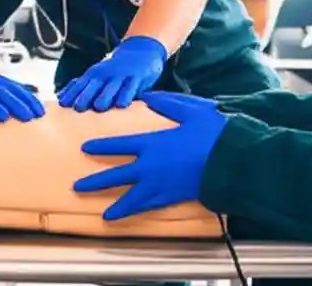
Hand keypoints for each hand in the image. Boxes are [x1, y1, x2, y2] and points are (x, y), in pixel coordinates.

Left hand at [57, 35, 167, 111]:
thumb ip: (81, 86)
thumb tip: (60, 98)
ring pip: (111, 88)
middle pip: (93, 87)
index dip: (71, 95)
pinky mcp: (136, 78)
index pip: (79, 85)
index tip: (62, 105)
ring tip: (99, 107)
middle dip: (85, 97)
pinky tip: (122, 105)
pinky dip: (126, 96)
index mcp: (93, 75)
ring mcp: (120, 76)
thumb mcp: (97, 74)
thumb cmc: (114, 70)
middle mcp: (105, 75)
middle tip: (78, 108)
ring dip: (105, 97)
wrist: (140, 51)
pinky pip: (130, 89)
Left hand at [73, 91, 226, 219]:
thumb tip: (149, 96)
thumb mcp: (191, 111)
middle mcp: (151, 166)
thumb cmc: (214, 134)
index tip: (84, 148)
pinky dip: (137, 211)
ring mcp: (161, 185)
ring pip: (131, 198)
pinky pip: (149, 206)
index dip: (101, 147)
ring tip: (102, 213)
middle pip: (116, 176)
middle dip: (95, 182)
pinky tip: (130, 216)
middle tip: (77, 187)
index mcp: (153, 143)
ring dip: (115, 206)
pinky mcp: (173, 198)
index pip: (119, 145)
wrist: (234, 163)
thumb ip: (168, 103)